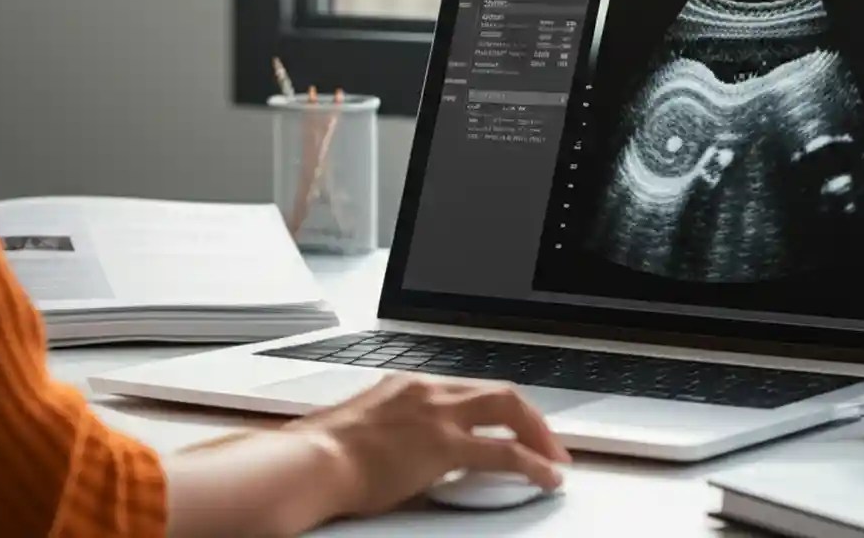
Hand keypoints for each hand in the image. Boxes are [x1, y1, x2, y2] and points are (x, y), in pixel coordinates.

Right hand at [285, 373, 572, 517]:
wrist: (309, 463)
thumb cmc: (322, 456)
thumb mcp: (367, 432)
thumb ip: (397, 435)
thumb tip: (410, 457)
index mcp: (408, 385)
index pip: (468, 389)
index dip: (498, 408)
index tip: (512, 426)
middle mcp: (427, 390)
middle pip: (498, 391)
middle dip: (530, 416)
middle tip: (548, 442)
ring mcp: (437, 414)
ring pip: (508, 409)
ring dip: (538, 435)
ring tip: (554, 459)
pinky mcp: (442, 445)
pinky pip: (504, 451)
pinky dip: (532, 463)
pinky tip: (546, 477)